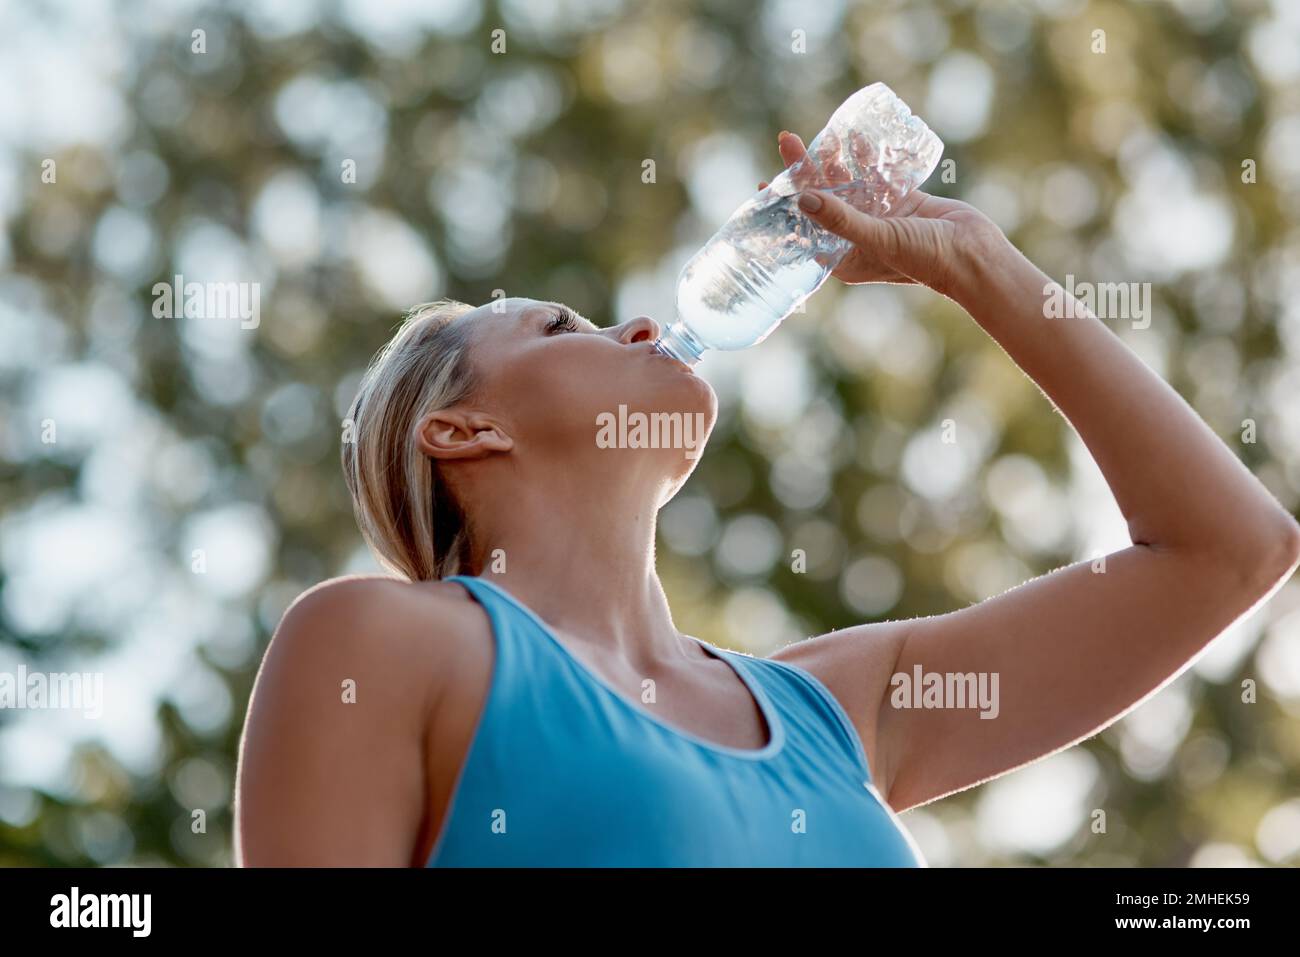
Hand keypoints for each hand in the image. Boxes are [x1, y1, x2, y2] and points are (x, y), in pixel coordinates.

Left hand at [758, 131, 1004, 297]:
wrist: (974, 254)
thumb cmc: (924, 257)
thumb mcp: (877, 238)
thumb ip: (841, 219)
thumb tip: (803, 198)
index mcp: (844, 257)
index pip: (805, 228)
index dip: (784, 206)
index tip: (764, 183)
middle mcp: (858, 238)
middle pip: (823, 199)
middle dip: (805, 172)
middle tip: (787, 141)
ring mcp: (880, 219)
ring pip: (849, 184)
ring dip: (834, 161)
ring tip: (817, 135)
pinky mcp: (902, 202)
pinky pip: (876, 176)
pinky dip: (865, 158)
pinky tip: (852, 135)